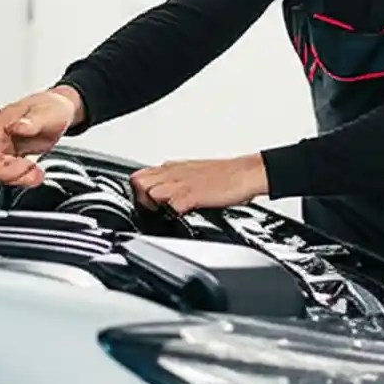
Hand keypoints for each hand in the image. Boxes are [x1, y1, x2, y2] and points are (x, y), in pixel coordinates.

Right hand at [0, 86, 83, 187]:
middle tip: (31, 168)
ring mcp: (2, 146)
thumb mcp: (46, 114)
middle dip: (10, 174)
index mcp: (0, 125)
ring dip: (18, 177)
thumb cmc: (52, 107)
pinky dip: (23, 177)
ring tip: (37, 171)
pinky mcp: (9, 154)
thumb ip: (31, 122)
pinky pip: (9, 173)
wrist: (61, 109)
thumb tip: (16, 127)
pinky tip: (36, 172)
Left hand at [130, 154, 268, 214]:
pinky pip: (171, 206)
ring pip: (150, 192)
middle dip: (141, 198)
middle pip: (138, 183)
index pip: (140, 175)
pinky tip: (180, 216)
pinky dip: (172, 214)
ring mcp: (182, 184)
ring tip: (165, 213)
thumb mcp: (194, 172)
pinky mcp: (193, 196)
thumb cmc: (226, 174)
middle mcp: (174, 173)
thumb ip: (177, 179)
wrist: (245, 173)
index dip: (139, 190)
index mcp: (174, 167)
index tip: (145, 201)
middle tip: (153, 209)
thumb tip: (166, 190)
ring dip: (154, 205)